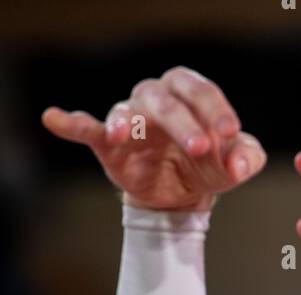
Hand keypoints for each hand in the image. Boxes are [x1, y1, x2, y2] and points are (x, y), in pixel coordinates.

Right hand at [41, 67, 265, 211]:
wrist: (182, 195)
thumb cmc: (209, 165)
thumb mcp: (235, 164)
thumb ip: (246, 158)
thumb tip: (240, 164)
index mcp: (190, 93)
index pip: (202, 93)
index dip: (216, 112)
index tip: (230, 135)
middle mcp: (157, 97)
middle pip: (167, 101)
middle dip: (184, 124)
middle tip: (200, 149)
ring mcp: (131, 118)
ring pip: (128, 111)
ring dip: (127, 123)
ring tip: (121, 135)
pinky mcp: (108, 143)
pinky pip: (87, 128)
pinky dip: (71, 123)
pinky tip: (54, 118)